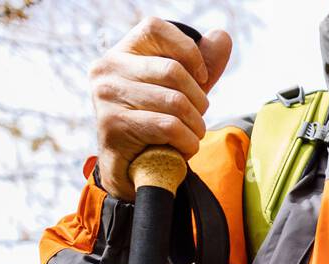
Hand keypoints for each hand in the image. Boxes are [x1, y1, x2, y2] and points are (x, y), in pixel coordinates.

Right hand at [89, 17, 232, 200]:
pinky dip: (188, 142)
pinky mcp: (113, 125)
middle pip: (173, 70)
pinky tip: (184, 148)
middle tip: (197, 118)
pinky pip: (169, 127)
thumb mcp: (182, 91)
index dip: (187, 50)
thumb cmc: (157, 125)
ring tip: (192, 135)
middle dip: (199, 100)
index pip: (154, 27)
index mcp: (122, 53)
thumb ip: (201, 65)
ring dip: (196, 126)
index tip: (201, 78)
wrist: (132, 170)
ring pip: (175, 102)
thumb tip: (222, 36)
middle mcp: (108, 69)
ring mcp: (106, 96)